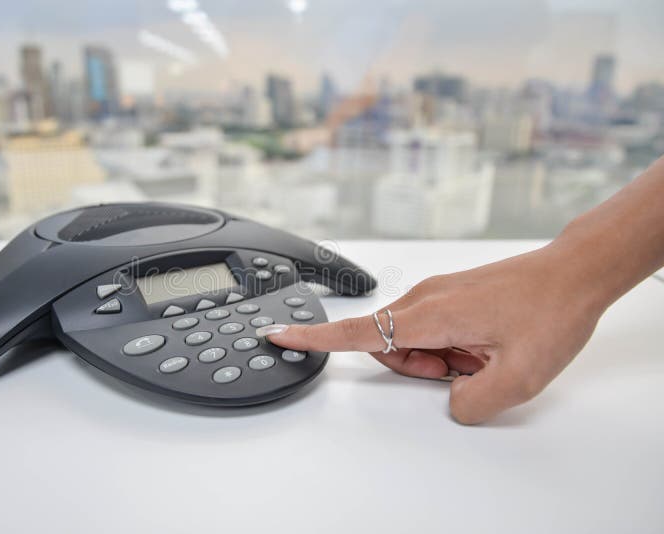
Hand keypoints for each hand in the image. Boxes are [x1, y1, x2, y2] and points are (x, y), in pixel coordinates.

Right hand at [257, 241, 608, 423]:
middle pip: (388, 345)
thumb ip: (472, 402)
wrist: (575, 272)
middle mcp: (426, 298)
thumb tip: (451, 401)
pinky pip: (430, 329)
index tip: (279, 335)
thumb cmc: (550, 311)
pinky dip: (449, 346)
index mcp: (431, 315)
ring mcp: (437, 294)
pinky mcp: (449, 295)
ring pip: (410, 340)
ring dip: (438, 359)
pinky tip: (484, 344)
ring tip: (482, 355)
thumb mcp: (519, 377)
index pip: (357, 332)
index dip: (315, 338)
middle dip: (417, 369)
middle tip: (467, 370)